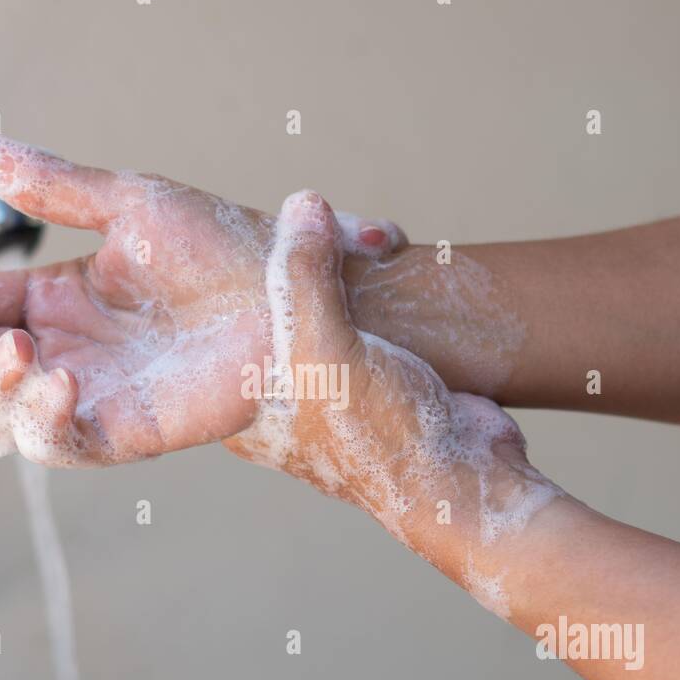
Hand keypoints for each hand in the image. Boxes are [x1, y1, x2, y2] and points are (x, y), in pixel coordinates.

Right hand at [0, 133, 404, 465]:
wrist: (295, 295)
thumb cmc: (227, 249)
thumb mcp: (133, 206)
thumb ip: (53, 188)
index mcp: (50, 298)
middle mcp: (56, 350)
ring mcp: (85, 395)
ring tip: (13, 349)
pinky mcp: (122, 431)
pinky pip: (57, 446)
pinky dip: (40, 422)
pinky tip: (56, 381)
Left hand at [224, 190, 560, 608]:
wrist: (463, 477)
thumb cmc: (381, 433)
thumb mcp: (324, 347)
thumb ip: (303, 274)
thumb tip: (304, 202)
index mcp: (241, 403)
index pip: (215, 326)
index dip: (229, 274)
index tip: (243, 225)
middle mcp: (276, 397)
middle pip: (269, 311)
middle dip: (294, 263)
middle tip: (314, 221)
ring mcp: (327, 387)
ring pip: (322, 307)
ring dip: (341, 269)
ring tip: (360, 234)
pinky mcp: (375, 375)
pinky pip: (364, 313)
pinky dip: (375, 284)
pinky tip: (387, 253)